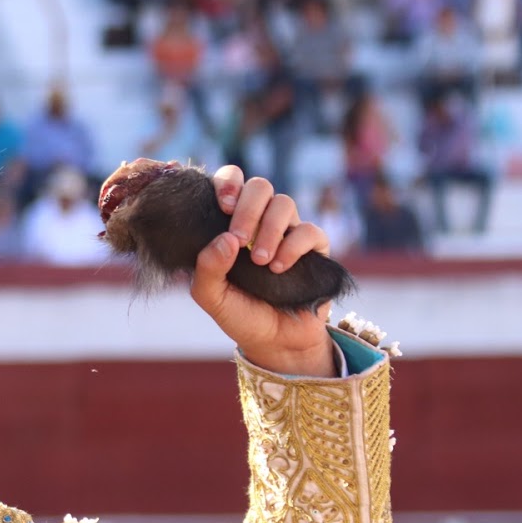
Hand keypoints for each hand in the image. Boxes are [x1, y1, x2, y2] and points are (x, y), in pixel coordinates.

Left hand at [190, 167, 336, 376]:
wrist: (274, 341)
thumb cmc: (238, 313)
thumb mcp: (211, 296)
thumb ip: (207, 268)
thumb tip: (225, 239)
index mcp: (231, 223)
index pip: (232, 182)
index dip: (228, 182)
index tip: (222, 205)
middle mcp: (260, 222)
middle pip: (260, 186)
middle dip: (247, 207)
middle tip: (238, 238)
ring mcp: (288, 232)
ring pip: (284, 203)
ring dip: (269, 230)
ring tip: (260, 261)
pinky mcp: (314, 248)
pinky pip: (309, 230)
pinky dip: (293, 246)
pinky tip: (279, 268)